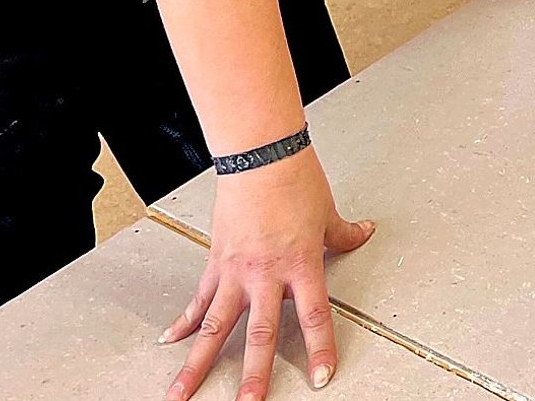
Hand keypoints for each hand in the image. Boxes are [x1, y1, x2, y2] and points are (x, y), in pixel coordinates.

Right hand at [159, 149, 372, 399]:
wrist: (261, 157)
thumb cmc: (296, 181)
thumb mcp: (328, 212)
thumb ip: (344, 234)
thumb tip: (364, 232)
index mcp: (302, 264)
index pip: (314, 316)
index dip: (320, 348)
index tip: (321, 377)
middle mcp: (267, 274)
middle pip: (259, 334)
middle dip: (254, 375)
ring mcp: (236, 272)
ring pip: (215, 327)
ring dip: (197, 364)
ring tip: (181, 395)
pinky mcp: (215, 263)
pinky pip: (198, 300)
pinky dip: (183, 323)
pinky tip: (170, 344)